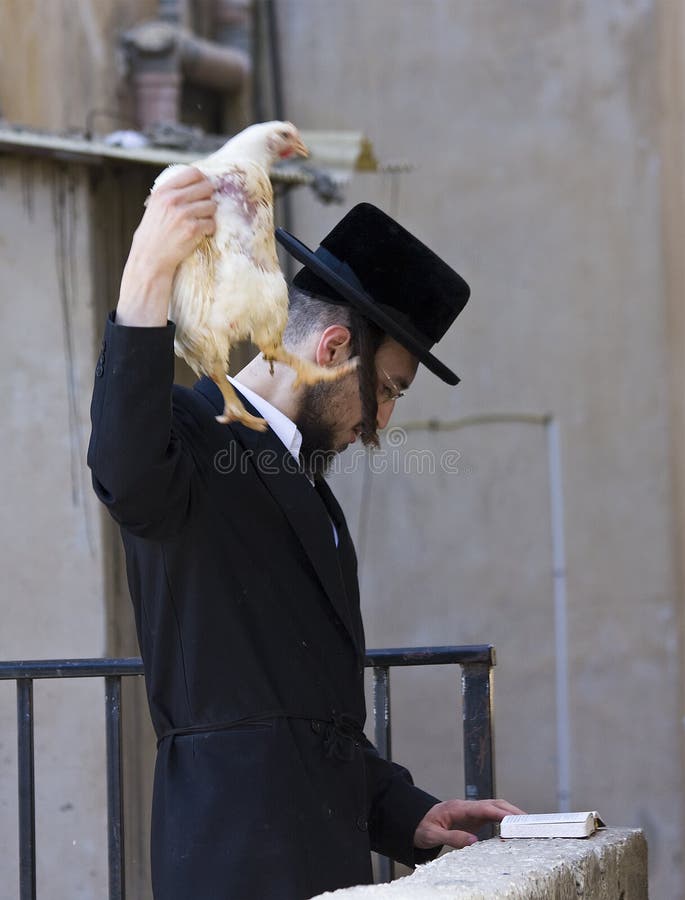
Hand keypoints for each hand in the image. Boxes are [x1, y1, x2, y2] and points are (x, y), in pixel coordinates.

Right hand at [116, 167, 216, 326]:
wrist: (150, 258)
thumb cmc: (154, 234)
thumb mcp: (156, 207)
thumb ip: (172, 194)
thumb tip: (197, 182)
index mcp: (164, 191)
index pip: (193, 173)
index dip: (203, 180)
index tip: (204, 189)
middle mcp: (173, 200)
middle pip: (206, 187)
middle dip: (209, 197)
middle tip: (205, 208)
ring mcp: (183, 214)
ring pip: (212, 206)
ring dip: (210, 215)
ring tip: (200, 223)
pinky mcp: (192, 230)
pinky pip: (212, 223)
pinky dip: (209, 229)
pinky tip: (201, 233)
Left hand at [414, 798, 524, 849]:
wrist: (414, 822)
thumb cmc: (422, 827)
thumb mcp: (433, 835)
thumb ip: (452, 838)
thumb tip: (474, 841)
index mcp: (458, 808)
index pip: (484, 808)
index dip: (501, 813)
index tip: (515, 820)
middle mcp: (467, 806)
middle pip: (494, 804)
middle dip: (512, 811)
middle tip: (529, 822)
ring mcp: (470, 810)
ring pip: (495, 807)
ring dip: (510, 813)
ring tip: (526, 824)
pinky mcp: (472, 817)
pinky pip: (491, 815)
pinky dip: (504, 819)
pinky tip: (512, 828)